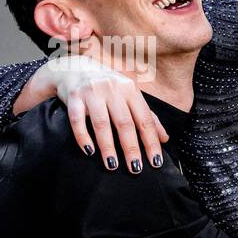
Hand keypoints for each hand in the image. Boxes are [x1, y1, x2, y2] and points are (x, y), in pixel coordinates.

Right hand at [44, 54, 168, 171]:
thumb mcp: (130, 96)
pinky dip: (83, 136)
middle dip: (131, 148)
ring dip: (108, 146)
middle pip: (125, 123)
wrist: (74, 68)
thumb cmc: (108, 87)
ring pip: (102, 123)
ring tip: (113, 165)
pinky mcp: (73, 96)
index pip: (145, 120)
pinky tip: (89, 151)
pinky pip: (77, 120)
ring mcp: (92, 92)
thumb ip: (147, 116)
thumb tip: (164, 139)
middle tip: (135, 169)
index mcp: (130, 90)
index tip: (155, 162)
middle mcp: (113, 89)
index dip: (151, 142)